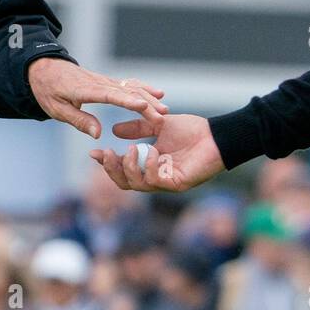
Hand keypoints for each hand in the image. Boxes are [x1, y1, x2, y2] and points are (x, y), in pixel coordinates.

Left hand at [27, 58, 167, 138]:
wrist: (45, 68)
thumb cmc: (49, 90)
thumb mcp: (56, 109)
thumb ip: (79, 120)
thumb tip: (98, 134)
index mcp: (85, 90)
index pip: (109, 95)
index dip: (127, 100)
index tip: (143, 106)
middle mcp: (98, 83)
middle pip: (126, 92)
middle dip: (146, 104)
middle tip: (162, 116)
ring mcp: (104, 80)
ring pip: (131, 87)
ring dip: (149, 97)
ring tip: (165, 109)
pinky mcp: (107, 81)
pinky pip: (128, 84)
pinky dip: (144, 88)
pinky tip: (157, 93)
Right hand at [89, 112, 223, 192]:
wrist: (216, 135)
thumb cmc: (192, 131)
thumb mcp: (158, 125)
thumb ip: (138, 128)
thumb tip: (113, 130)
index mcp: (150, 165)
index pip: (123, 170)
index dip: (107, 163)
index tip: (93, 152)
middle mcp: (156, 177)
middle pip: (125, 182)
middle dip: (111, 169)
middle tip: (105, 154)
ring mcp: (166, 182)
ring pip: (137, 184)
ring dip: (129, 167)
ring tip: (130, 150)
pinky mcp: (177, 184)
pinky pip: (156, 181)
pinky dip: (149, 167)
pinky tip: (152, 152)